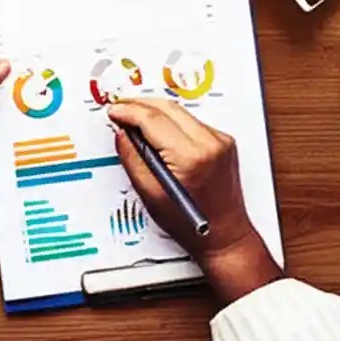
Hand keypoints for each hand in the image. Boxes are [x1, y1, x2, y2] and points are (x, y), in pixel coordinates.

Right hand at [108, 99, 281, 302]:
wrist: (225, 235)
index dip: (129, 112)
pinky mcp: (224, 142)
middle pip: (168, 108)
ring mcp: (221, 141)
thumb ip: (133, 159)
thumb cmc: (192, 225)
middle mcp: (210, 144)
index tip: (114, 111)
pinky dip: (173, 122)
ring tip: (135, 119)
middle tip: (120, 109)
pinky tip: (160, 132)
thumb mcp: (151, 195)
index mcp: (191, 158)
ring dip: (156, 112)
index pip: (153, 120)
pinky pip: (192, 122)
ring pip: (180, 112)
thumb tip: (122, 134)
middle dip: (140, 105)